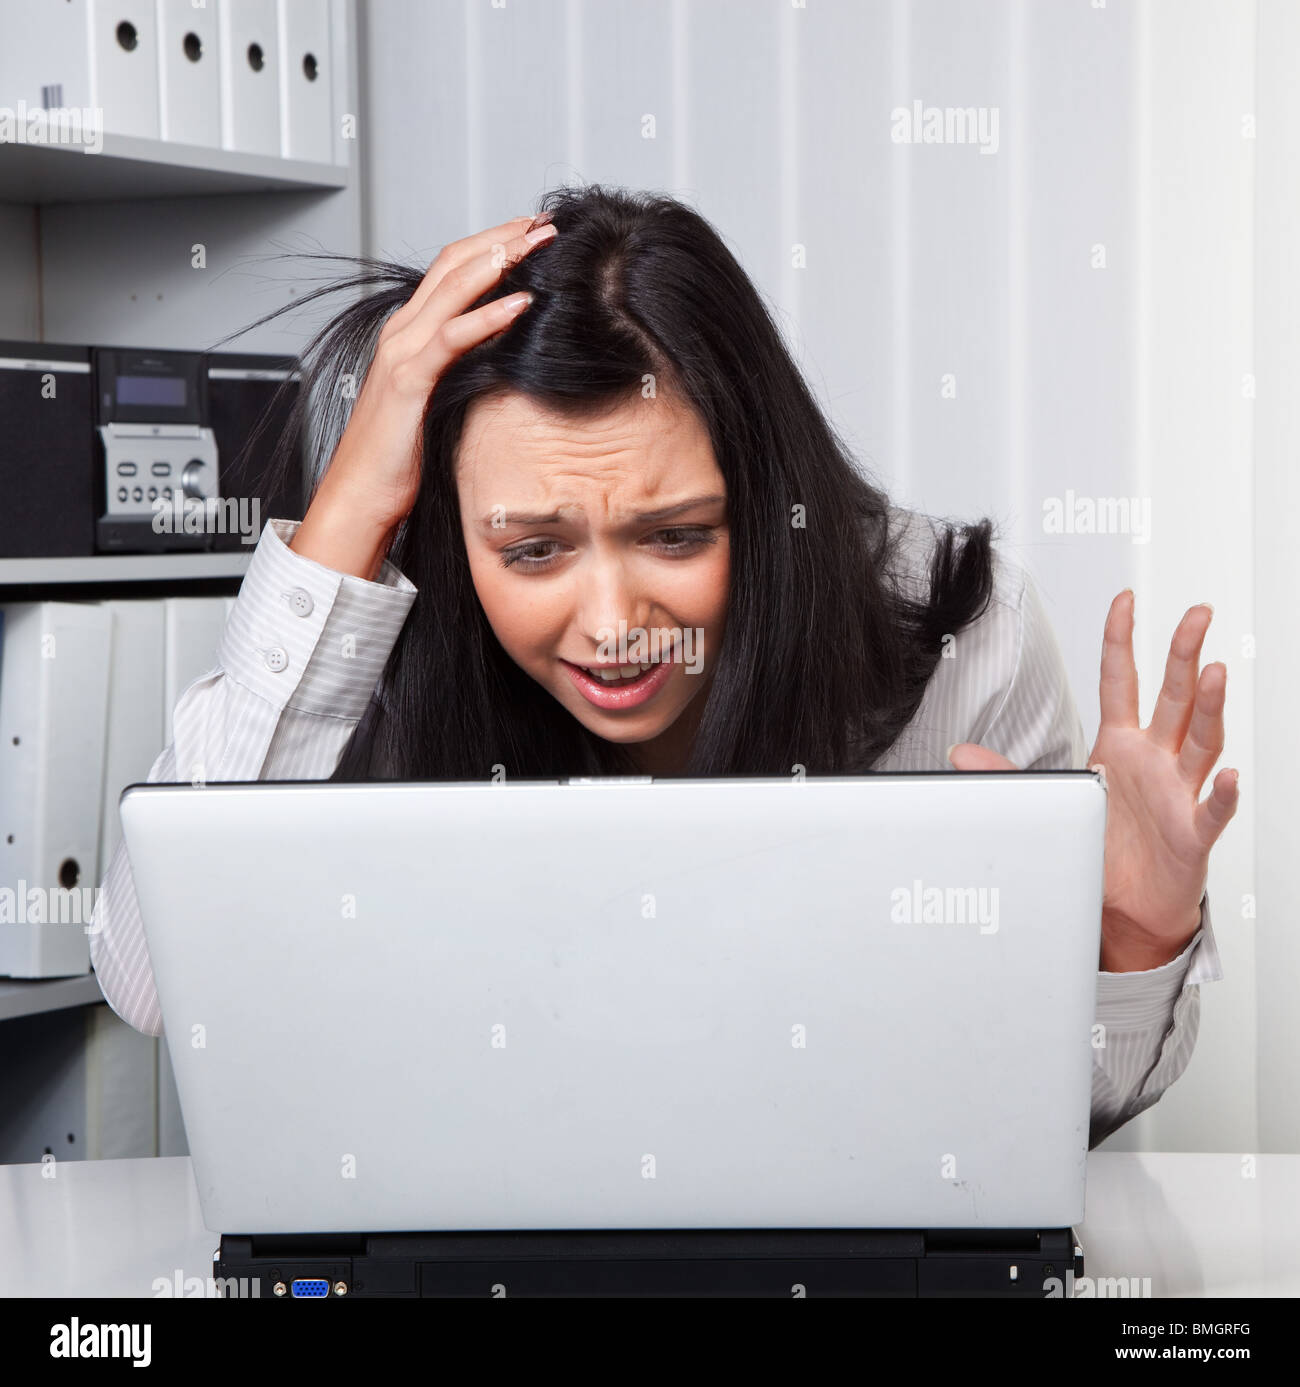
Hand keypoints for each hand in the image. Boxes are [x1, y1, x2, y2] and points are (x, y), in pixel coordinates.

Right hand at [291, 213, 556, 579]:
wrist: (361, 495)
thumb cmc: (398, 458)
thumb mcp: (438, 402)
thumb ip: (460, 372)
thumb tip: (502, 359)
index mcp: (408, 335)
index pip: (451, 271)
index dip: (491, 246)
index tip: (532, 234)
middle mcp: (401, 333)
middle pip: (454, 264)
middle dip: (502, 238)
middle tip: (545, 224)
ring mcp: (402, 353)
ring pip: (452, 288)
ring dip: (500, 260)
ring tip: (539, 244)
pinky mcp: (409, 381)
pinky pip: (452, 338)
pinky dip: (488, 316)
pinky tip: (520, 303)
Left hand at [948, 590, 1239, 971]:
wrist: (1126, 905)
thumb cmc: (1101, 844)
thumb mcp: (1050, 799)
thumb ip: (1005, 774)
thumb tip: (960, 753)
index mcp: (1117, 745)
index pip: (1121, 680)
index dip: (1122, 639)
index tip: (1125, 601)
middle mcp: (1153, 760)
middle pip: (1174, 696)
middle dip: (1185, 653)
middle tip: (1197, 614)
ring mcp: (1176, 792)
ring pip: (1199, 740)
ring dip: (1209, 707)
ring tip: (1214, 672)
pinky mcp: (1191, 832)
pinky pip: (1210, 809)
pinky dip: (1220, 793)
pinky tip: (1226, 776)